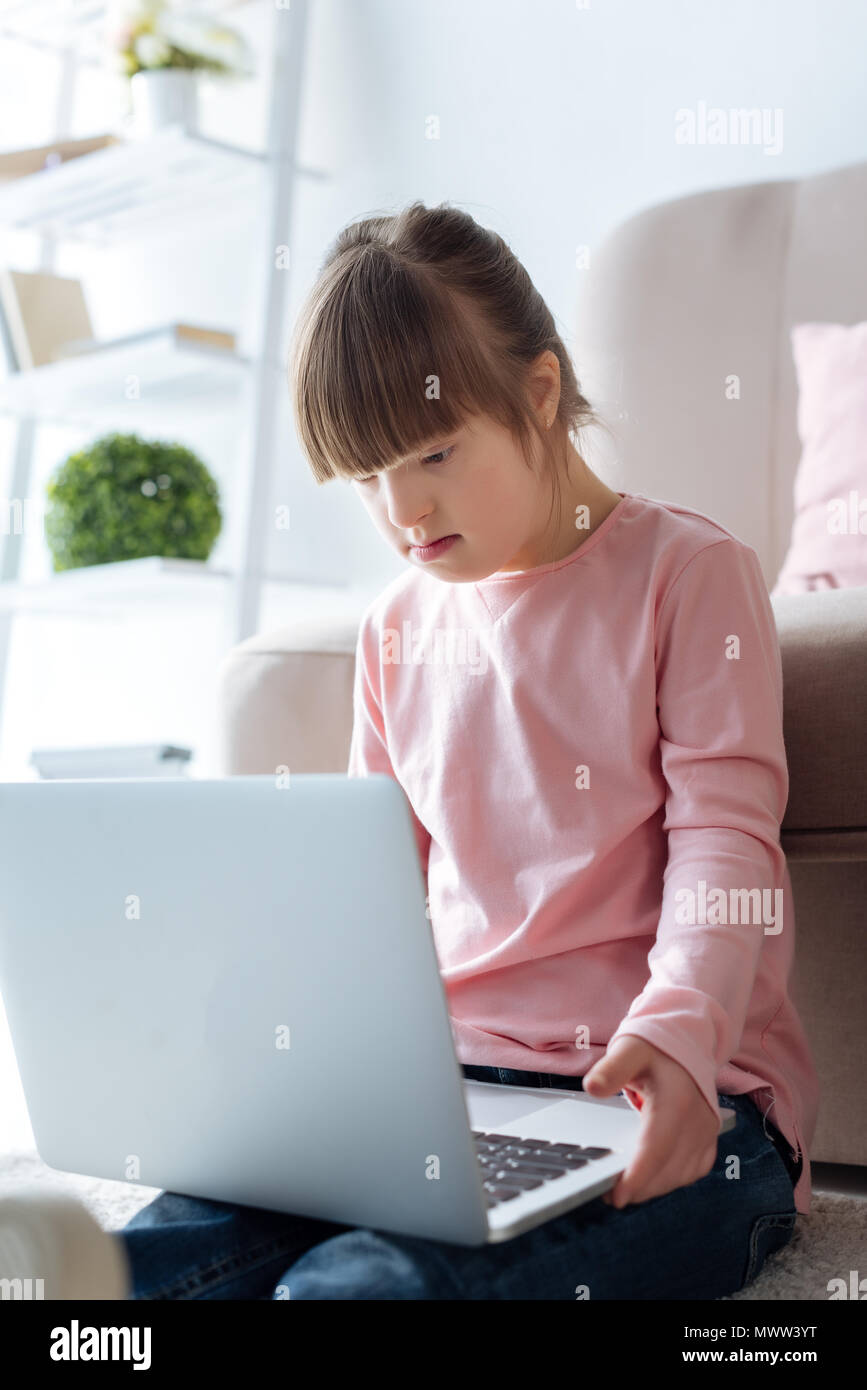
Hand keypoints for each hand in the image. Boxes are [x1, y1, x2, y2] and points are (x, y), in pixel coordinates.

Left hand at [582, 1035, 719, 1207]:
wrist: (687, 1040)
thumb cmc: (654, 1046)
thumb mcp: (629, 1050)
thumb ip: (611, 1069)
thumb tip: (592, 1087)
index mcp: (677, 1100)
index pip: (656, 1148)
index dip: (637, 1177)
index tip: (616, 1195)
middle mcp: (697, 1120)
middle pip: (668, 1169)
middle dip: (639, 1188)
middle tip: (608, 1193)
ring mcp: (707, 1130)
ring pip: (681, 1175)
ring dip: (654, 1187)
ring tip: (625, 1188)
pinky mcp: (710, 1137)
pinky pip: (694, 1170)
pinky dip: (673, 1180)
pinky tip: (652, 1180)